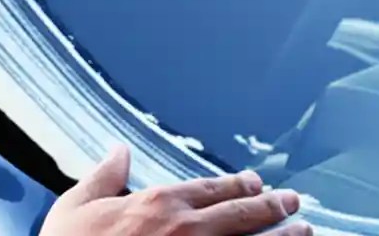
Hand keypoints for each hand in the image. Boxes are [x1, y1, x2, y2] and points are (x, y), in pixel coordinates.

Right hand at [40, 145, 311, 235]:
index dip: (238, 185)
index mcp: (159, 206)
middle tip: (294, 202)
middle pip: (243, 214)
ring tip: (306, 231)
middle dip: (273, 206)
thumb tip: (118, 150)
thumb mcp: (73, 209)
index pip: (211, 189)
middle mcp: (188, 231)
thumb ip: (102, 178)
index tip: (255, 183)